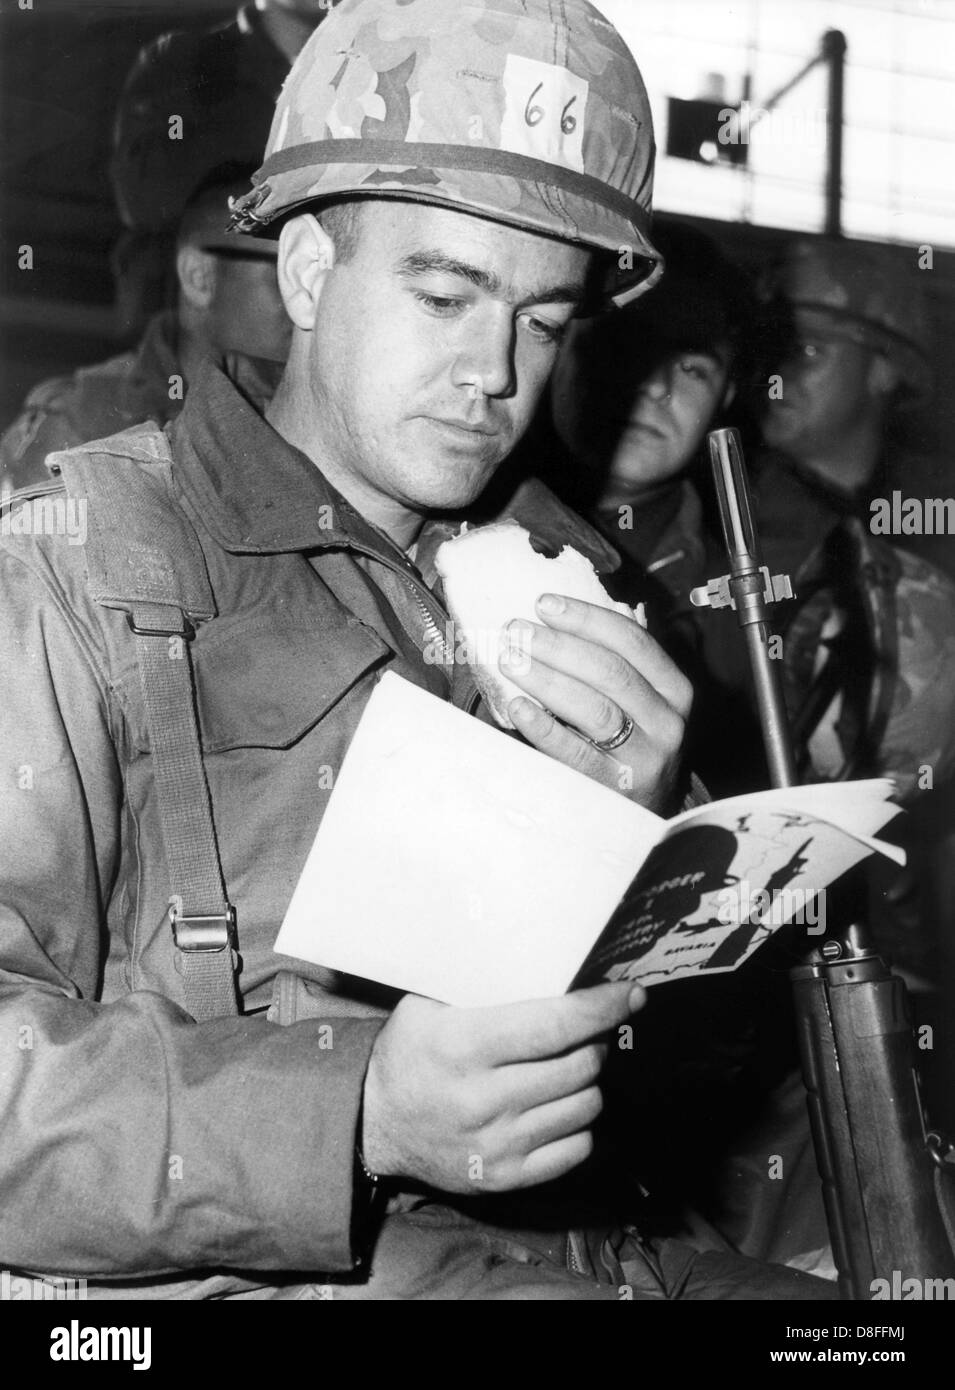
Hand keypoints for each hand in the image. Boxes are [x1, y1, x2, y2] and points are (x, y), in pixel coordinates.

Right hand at [361, 982, 643, 1192]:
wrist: (374, 1122)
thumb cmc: (409, 1051)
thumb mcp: (427, 1004)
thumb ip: (481, 986)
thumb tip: (550, 959)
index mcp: (464, 1046)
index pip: (554, 1025)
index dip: (601, 1008)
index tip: (631, 994)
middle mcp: (483, 1099)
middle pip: (579, 1065)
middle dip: (595, 1041)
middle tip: (586, 1030)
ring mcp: (497, 1144)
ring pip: (585, 1106)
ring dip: (588, 1081)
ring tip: (569, 1066)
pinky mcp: (506, 1178)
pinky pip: (576, 1148)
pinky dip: (578, 1122)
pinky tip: (558, 1104)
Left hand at [499, 594, 692, 813]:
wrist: (649, 813)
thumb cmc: (635, 744)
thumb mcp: (641, 702)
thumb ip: (616, 661)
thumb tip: (559, 615)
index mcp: (673, 688)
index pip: (632, 641)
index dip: (586, 618)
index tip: (544, 604)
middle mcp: (666, 721)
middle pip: (610, 671)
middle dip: (559, 645)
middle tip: (517, 631)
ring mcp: (644, 757)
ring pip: (595, 709)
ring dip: (548, 679)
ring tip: (511, 660)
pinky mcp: (616, 788)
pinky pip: (577, 754)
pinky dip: (546, 728)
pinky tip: (520, 707)